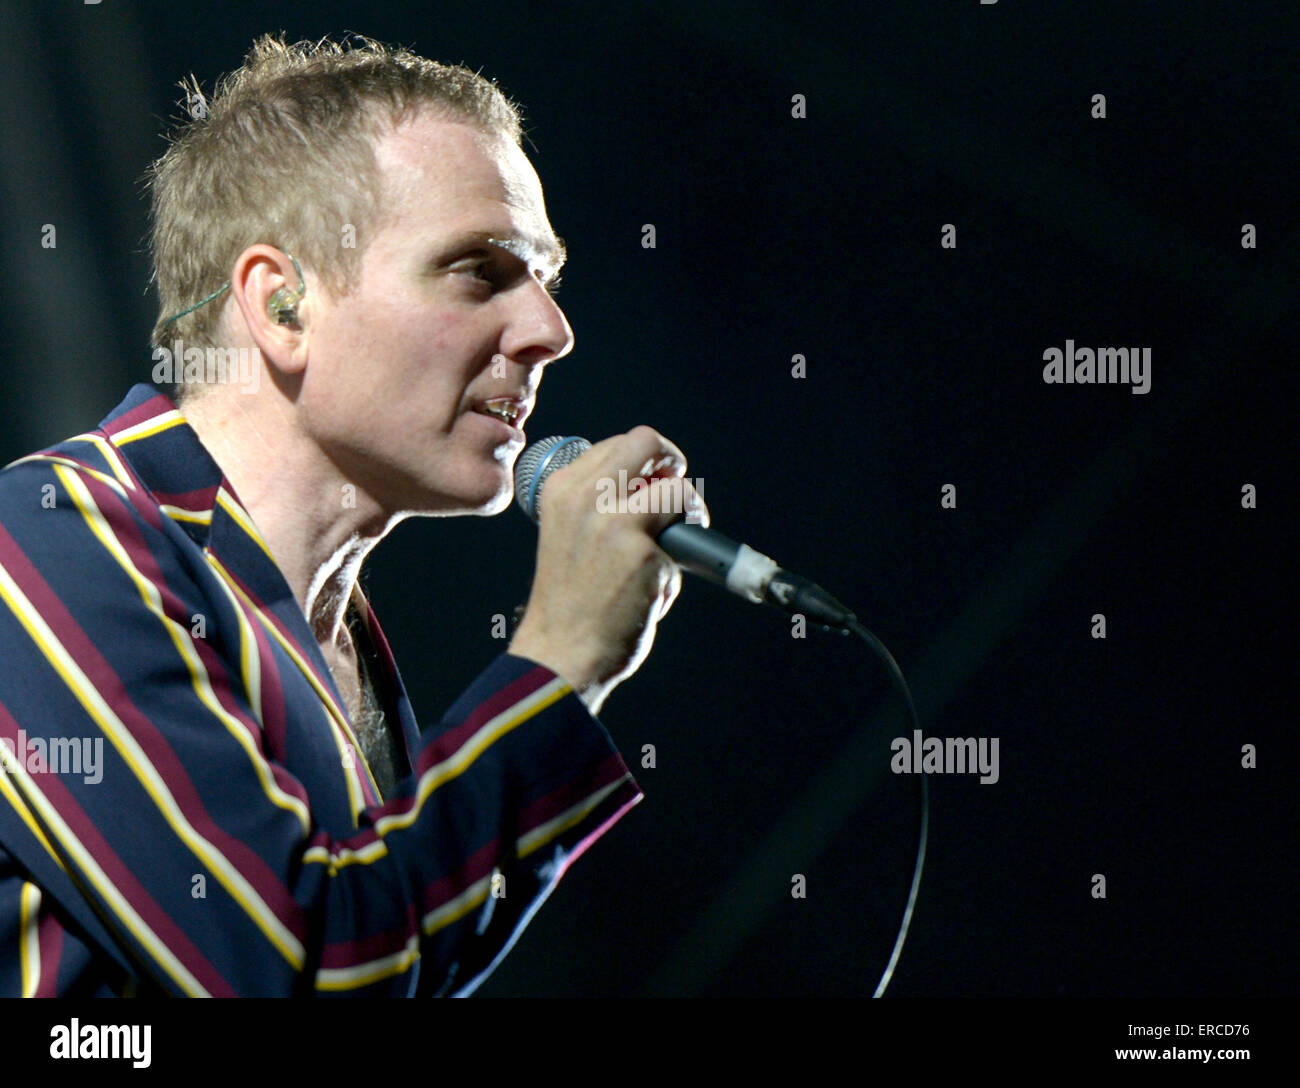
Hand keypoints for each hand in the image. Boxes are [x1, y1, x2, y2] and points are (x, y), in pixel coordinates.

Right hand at [508, 426, 708, 713]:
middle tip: (677, 501)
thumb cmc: (569, 600)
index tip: (651, 487)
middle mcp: (586, 496)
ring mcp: (616, 522)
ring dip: (688, 514)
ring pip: (678, 489)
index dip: (646, 463)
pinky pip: (685, 543)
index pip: (620, 443)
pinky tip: (651, 590)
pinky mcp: (644, 553)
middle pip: (649, 442)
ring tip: (675, 547)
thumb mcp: (569, 531)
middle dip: (674, 466)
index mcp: (562, 488)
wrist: (559, 652)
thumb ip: (601, 503)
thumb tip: (655, 485)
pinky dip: (676, 568)